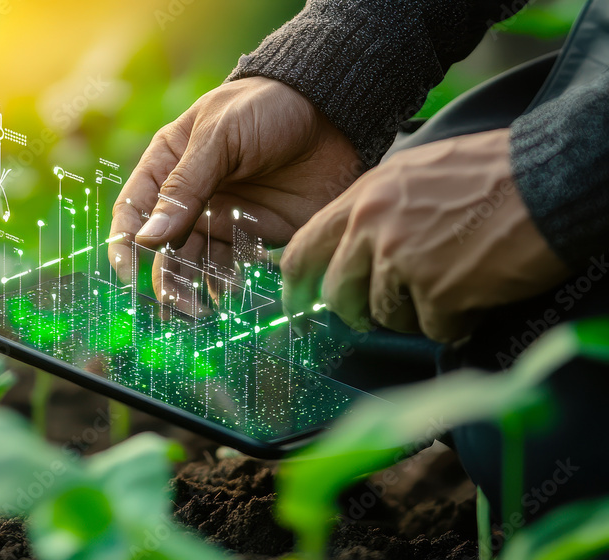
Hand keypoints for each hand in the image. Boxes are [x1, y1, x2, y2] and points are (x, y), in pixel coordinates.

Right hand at [107, 77, 361, 300]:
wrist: (335, 111)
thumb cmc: (269, 106)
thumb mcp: (221, 135)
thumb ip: (186, 186)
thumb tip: (147, 239)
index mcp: (168, 162)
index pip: (133, 208)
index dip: (124, 241)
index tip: (127, 273)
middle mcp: (190, 195)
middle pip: (163, 246)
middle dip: (165, 278)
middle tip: (175, 307)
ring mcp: (221, 216)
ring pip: (194, 262)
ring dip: (193, 288)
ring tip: (201, 312)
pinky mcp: (254, 233)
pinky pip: (232, 265)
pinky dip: (226, 283)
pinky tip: (231, 291)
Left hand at [280, 129, 571, 342]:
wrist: (551, 178)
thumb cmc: (492, 173)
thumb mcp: (415, 174)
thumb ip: (377, 211)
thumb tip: (355, 252)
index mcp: (364, 196)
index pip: (303, 247)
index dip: (296, 285)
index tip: (296, 307)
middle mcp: (373, 227)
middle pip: (338, 294)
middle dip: (359, 312)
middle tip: (384, 312)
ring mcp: (402, 260)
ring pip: (387, 314)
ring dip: (418, 312)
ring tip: (453, 282)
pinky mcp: (437, 290)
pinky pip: (432, 328)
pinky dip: (456, 320)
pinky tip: (477, 291)